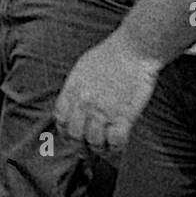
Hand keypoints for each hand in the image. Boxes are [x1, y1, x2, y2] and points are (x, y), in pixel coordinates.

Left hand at [54, 30, 161, 153]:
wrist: (135, 49)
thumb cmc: (111, 54)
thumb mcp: (83, 67)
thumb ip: (76, 87)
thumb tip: (74, 104)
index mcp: (73, 90)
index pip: (60, 119)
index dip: (64, 130)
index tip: (71, 134)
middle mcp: (85, 103)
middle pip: (75, 134)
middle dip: (80, 142)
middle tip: (88, 144)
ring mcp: (104, 111)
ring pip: (94, 142)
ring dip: (99, 147)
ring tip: (105, 147)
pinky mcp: (124, 117)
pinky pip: (115, 142)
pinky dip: (116, 147)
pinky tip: (119, 145)